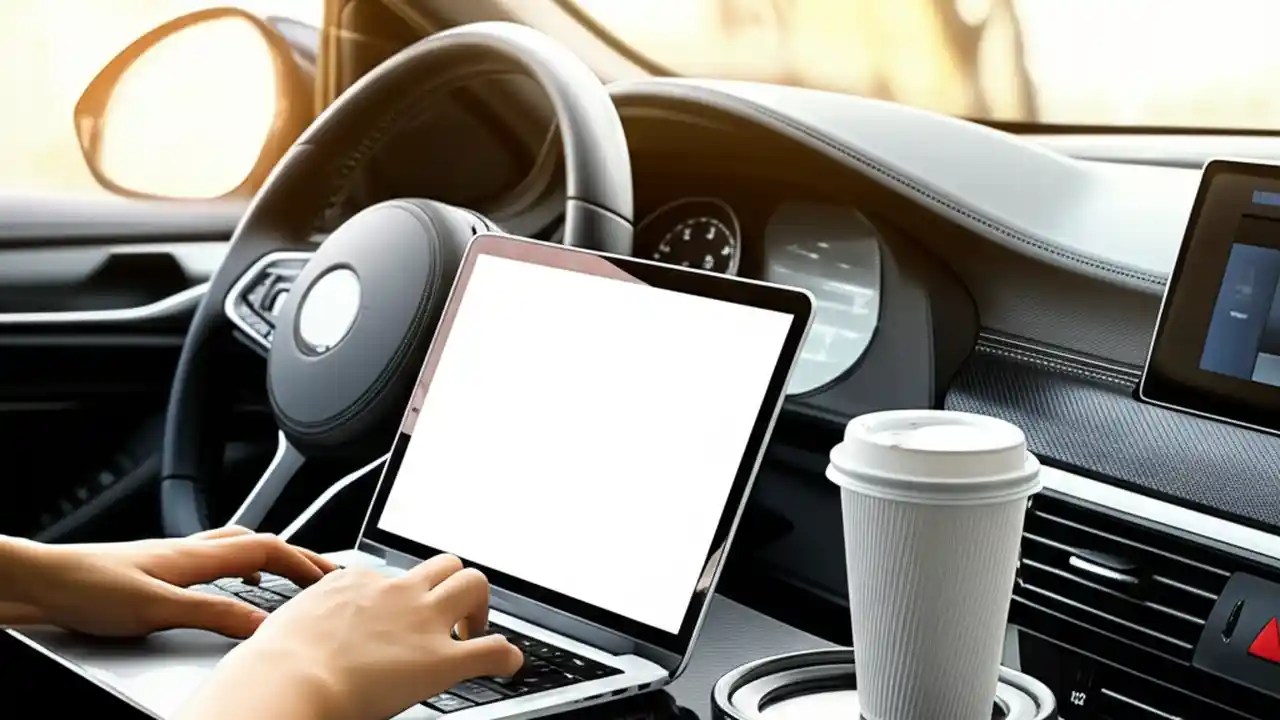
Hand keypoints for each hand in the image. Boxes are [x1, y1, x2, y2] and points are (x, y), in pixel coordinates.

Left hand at [17, 526, 334, 637]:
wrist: (44, 581)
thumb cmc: (90, 589)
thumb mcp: (158, 610)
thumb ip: (214, 615)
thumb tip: (261, 626)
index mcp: (197, 556)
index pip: (268, 549)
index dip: (304, 562)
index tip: (330, 579)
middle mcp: (189, 549)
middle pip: (259, 541)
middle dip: (297, 555)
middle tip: (323, 572)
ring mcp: (174, 556)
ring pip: (237, 546)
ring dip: (271, 555)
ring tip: (289, 572)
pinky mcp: (158, 567)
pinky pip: (215, 557)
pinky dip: (238, 563)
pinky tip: (231, 581)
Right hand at [184, 554, 523, 719]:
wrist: (287, 681)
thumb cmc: (276, 665)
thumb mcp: (290, 626)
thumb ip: (312, 624)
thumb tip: (302, 639)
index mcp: (356, 584)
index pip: (391, 577)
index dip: (403, 596)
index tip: (403, 611)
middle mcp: (395, 593)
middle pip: (444, 564)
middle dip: (454, 586)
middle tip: (453, 616)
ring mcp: (422, 621)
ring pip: (474, 585)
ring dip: (480, 608)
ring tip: (475, 632)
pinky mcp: (440, 659)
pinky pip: (492, 649)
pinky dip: (506, 656)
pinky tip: (508, 664)